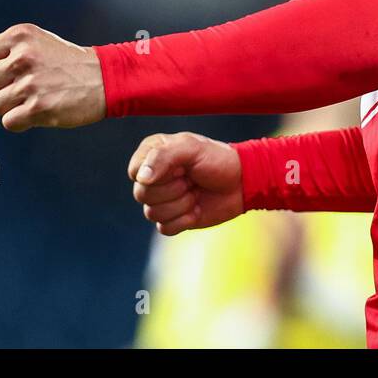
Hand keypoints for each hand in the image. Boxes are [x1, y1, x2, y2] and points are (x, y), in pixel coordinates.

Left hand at [0, 23, 105, 131]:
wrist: (103, 78)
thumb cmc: (63, 62)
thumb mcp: (31, 47)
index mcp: (19, 36)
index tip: (20, 70)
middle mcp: (23, 57)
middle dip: (4, 90)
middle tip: (31, 86)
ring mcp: (30, 84)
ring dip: (13, 107)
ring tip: (37, 97)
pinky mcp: (38, 108)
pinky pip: (9, 122)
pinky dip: (22, 121)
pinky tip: (40, 111)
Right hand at [128, 132, 243, 234]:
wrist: (242, 183)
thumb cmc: (217, 159)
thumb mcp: (191, 148)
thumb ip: (162, 157)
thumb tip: (141, 178)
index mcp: (152, 154)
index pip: (135, 172)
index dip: (158, 173)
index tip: (181, 167)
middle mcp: (153, 176)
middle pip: (141, 195)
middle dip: (173, 189)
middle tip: (192, 180)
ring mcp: (162, 199)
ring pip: (152, 213)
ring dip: (181, 205)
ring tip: (196, 192)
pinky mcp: (172, 219)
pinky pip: (164, 228)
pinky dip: (184, 221)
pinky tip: (197, 209)